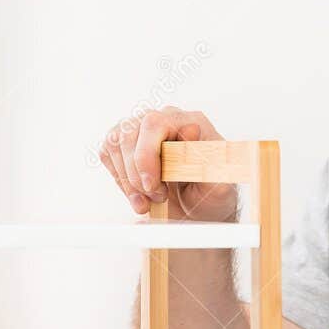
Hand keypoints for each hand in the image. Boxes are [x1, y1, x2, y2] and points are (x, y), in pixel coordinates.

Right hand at [97, 106, 237, 221]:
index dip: (146, 156)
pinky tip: (139, 195)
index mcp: (190, 121)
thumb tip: (191, 131)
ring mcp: (143, 130)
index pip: (154, 123)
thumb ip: (208, 161)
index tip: (153, 187)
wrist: (202, 208)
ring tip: (150, 201)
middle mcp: (165, 119)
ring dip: (128, 179)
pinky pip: (109, 154)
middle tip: (157, 197)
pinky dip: (120, 180)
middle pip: (129, 133)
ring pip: (116, 143)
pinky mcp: (127, 145)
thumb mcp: (219, 185)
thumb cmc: (211, 195)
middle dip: (136, 173)